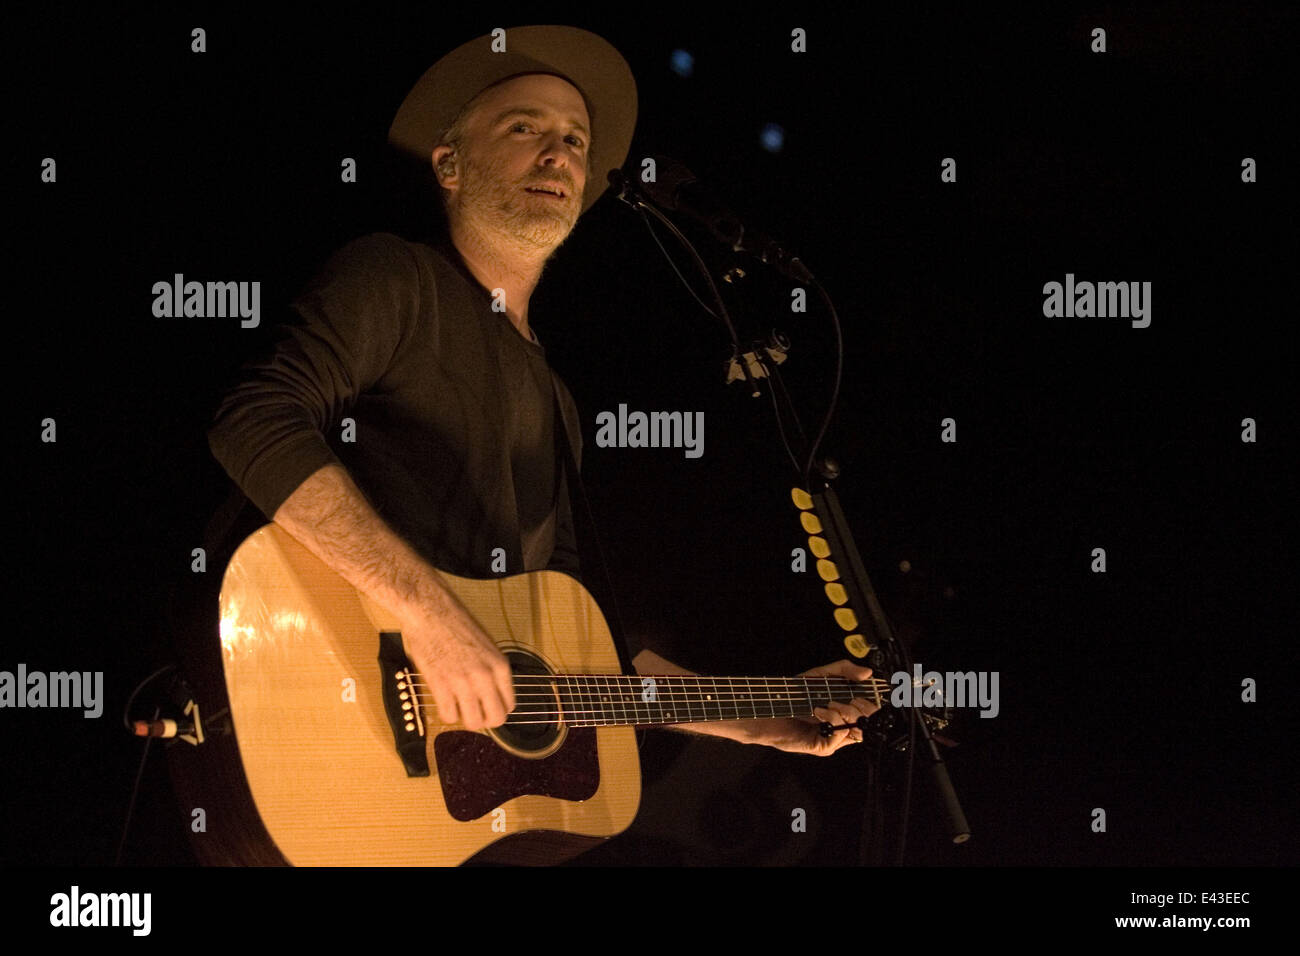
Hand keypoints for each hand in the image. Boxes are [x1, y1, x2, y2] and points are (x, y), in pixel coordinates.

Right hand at [400, 601, 513, 731]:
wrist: (429, 610)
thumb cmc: (455, 622)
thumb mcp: (486, 645)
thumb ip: (491, 669)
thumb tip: (492, 693)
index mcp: (500, 665)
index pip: (509, 705)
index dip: (497, 709)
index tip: (487, 707)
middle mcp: (485, 676)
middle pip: (495, 719)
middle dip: (485, 719)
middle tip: (474, 712)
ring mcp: (463, 682)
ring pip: (473, 722)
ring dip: (465, 718)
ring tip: (458, 706)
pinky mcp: (440, 684)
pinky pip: (449, 716)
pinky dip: (447, 713)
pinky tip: (444, 701)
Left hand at [743, 660, 879, 755]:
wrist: (769, 709)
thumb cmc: (792, 694)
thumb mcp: (821, 676)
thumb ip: (844, 670)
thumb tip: (868, 673)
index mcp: (845, 710)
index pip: (871, 709)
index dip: (874, 699)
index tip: (872, 688)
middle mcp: (842, 726)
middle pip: (870, 721)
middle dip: (864, 706)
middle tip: (852, 698)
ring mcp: (834, 738)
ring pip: (858, 729)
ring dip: (846, 711)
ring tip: (829, 703)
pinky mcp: (825, 746)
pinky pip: (841, 733)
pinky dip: (833, 718)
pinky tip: (820, 711)